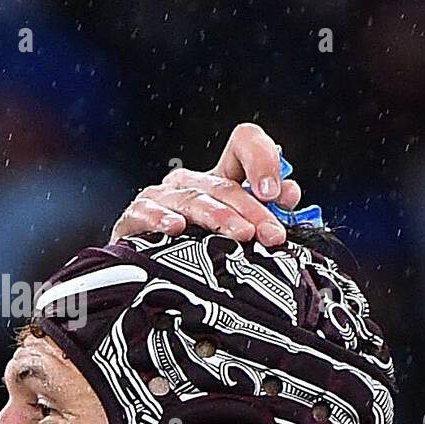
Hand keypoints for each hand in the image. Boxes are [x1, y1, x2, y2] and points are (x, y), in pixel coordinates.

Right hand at [110, 123, 303, 245]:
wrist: (151, 278)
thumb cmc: (202, 257)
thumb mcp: (240, 236)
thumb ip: (267, 213)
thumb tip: (290, 193)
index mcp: (220, 181)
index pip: (244, 144)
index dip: (263, 160)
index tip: (279, 194)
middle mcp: (191, 183)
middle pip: (225, 186)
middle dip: (254, 211)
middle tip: (272, 234)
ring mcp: (161, 198)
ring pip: (194, 200)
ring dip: (220, 217)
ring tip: (241, 234)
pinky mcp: (134, 217)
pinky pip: (146, 212)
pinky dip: (160, 219)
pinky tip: (176, 228)